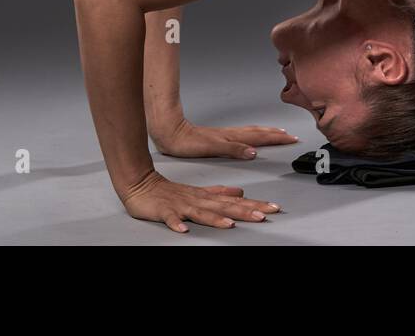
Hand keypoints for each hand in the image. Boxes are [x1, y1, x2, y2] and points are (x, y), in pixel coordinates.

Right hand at [121, 171, 280, 231]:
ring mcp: (181, 206)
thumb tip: (240, 190)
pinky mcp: (165, 212)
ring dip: (216, 219)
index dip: (254, 204)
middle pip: (224, 207)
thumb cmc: (169, 191)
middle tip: (263, 215)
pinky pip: (171, 219)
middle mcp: (197, 201)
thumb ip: (219, 191)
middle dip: (244, 211)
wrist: (141, 184)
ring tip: (231, 225)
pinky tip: (183, 230)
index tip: (273, 208)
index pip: (234, 201)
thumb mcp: (198, 191)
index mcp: (206, 197)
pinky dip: (177, 224)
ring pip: (201, 213)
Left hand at [150, 116, 298, 159]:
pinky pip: (242, 134)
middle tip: (290, 135)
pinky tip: (250, 139)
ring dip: (265, 133)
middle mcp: (229, 135)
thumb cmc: (186, 142)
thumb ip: (233, 149)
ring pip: (250, 132)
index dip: (275, 138)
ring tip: (276, 133)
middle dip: (275, 134)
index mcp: (230, 138)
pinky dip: (252, 135)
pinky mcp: (217, 137)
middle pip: (258, 132)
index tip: (290, 138)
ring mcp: (224, 134)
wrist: (169, 132)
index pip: (259, 136)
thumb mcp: (211, 148)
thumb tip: (254, 152)